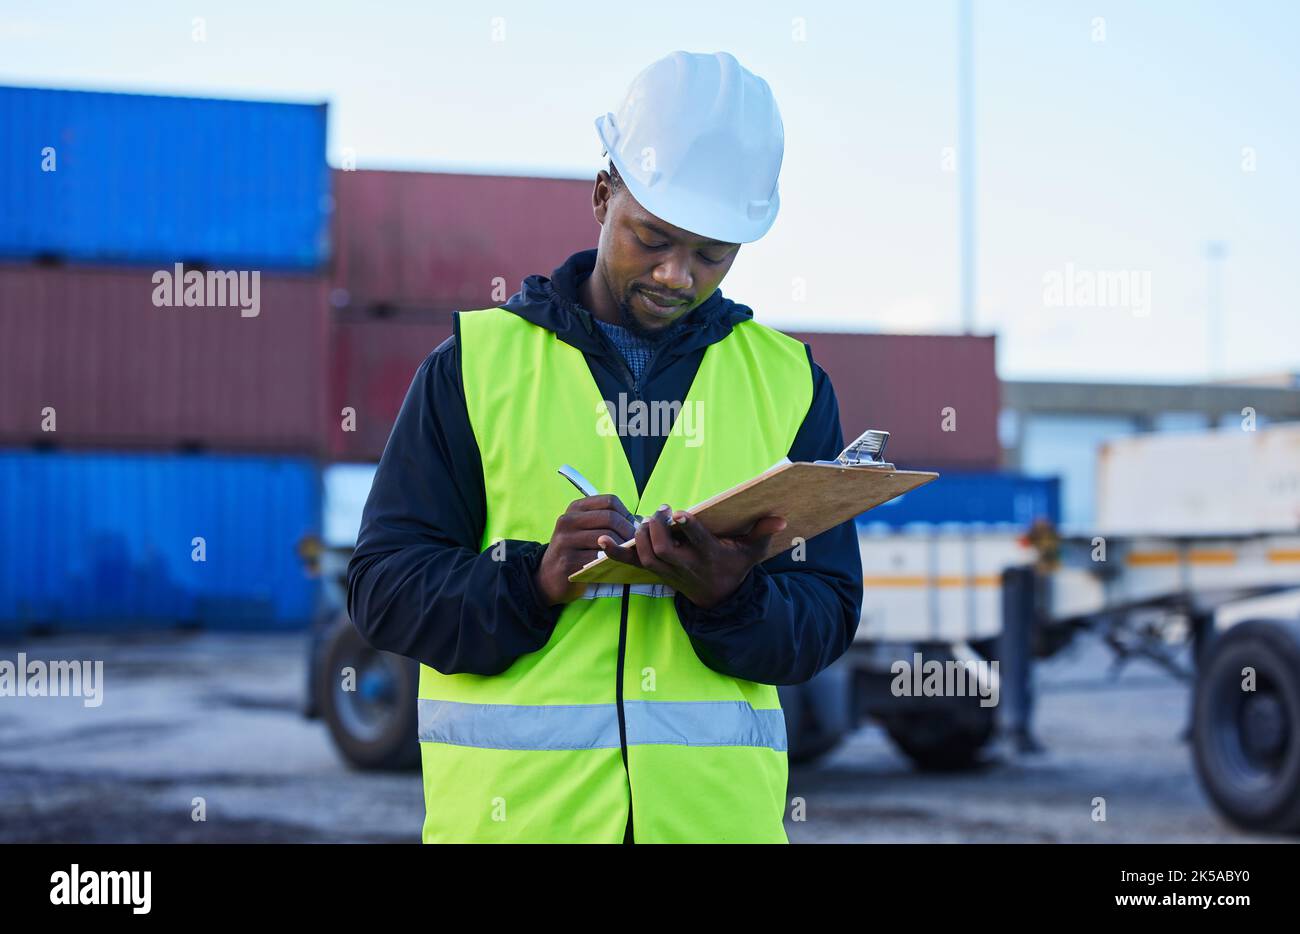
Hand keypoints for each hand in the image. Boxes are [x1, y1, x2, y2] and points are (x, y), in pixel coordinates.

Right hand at [534, 494, 637, 604]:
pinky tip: (615, 565)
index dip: (627, 514)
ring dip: (623, 547)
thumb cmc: (576, 552)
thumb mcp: (585, 530)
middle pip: (610, 517)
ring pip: (607, 538)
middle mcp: (567, 520)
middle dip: (628, 531)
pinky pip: (599, 558)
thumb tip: (641, 521)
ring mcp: (566, 540)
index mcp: (575, 508)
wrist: (548, 578)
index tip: (632, 529)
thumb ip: (608, 521)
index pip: (610, 501)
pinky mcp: (568, 561)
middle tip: (635, 544)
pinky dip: (612, 561)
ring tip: (628, 554)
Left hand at [598, 504, 786, 608]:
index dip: (688, 529)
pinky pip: (630, 563)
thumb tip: (781, 519)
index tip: (681, 513)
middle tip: (661, 511)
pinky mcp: (654, 571)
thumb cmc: (733, 567)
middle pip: (664, 550)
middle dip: (658, 529)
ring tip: (646, 519)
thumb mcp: (752, 552)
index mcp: (709, 556)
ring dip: (641, 537)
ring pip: (647, 557)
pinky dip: (614, 552)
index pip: (698, 542)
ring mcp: (668, 570)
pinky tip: (601, 540)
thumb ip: (762, 533)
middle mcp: (686, 565)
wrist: (718, 598)